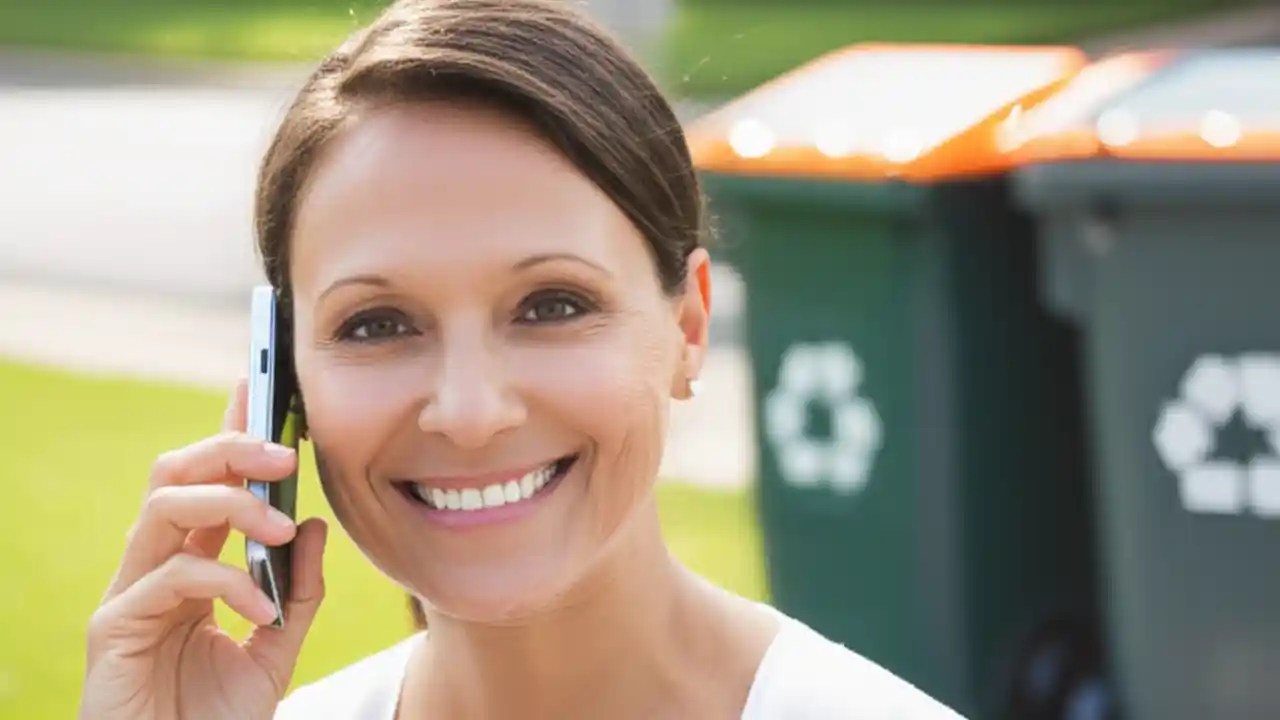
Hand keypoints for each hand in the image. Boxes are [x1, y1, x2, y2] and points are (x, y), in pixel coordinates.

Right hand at [79, 379, 326, 719]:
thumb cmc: (213, 718)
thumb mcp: (275, 650)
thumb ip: (297, 591)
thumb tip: (312, 524)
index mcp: (190, 564)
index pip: (207, 481)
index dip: (228, 432)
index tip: (258, 390)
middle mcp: (155, 566)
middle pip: (176, 473)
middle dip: (230, 449)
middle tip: (286, 454)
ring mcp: (129, 593)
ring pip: (165, 506)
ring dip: (231, 504)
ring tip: (279, 530)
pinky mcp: (112, 627)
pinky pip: (173, 577)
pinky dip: (229, 583)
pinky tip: (264, 613)